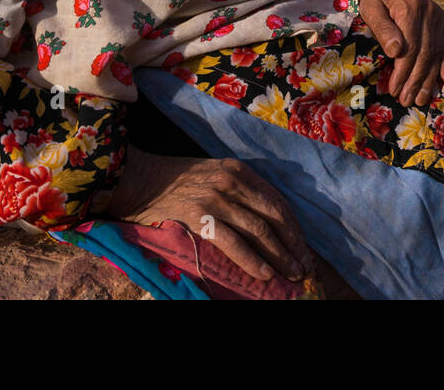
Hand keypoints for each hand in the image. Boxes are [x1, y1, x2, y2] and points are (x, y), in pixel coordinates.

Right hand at [108, 150, 312, 282]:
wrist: (139, 178)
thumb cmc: (174, 180)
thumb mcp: (214, 174)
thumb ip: (238, 190)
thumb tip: (264, 221)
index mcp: (239, 170)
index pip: (277, 201)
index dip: (294, 227)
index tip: (303, 247)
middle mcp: (233, 181)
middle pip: (275, 216)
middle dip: (293, 244)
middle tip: (304, 265)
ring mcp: (217, 198)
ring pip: (259, 231)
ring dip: (280, 256)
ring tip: (291, 274)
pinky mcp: (201, 216)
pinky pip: (234, 242)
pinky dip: (252, 260)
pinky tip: (264, 274)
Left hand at [341, 0, 443, 107]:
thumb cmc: (373, 2)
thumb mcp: (370, 11)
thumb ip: (383, 30)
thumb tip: (396, 52)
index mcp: (410, 8)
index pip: (410, 47)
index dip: (403, 71)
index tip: (394, 90)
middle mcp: (428, 11)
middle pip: (424, 53)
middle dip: (416, 80)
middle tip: (406, 100)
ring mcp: (437, 16)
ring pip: (435, 52)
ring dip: (429, 79)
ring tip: (421, 99)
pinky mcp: (441, 21)